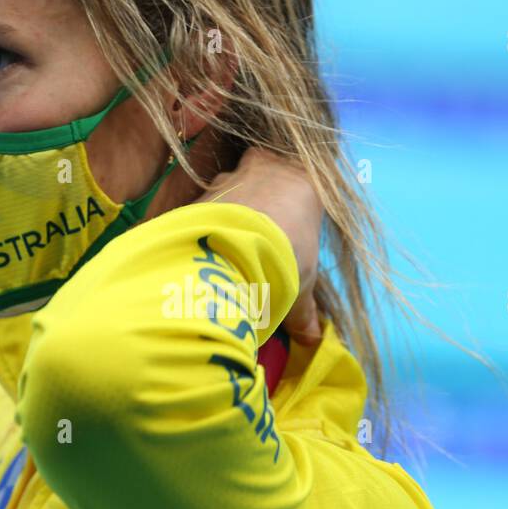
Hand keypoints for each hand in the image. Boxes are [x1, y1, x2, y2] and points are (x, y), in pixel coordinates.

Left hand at [197, 148, 322, 345]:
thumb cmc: (287, 254)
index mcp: (299, 179)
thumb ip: (304, 308)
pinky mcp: (194, 196)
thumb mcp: (300, 285)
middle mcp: (260, 169)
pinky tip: (201, 254)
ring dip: (225, 219)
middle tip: (251, 241)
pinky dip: (201, 229)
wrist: (238, 246)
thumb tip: (313, 339)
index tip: (285, 226)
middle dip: (253, 206)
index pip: (296, 175)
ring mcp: (224, 180)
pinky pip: (200, 211)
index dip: (290, 200)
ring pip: (225, 194)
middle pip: (256, 178)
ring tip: (224, 254)